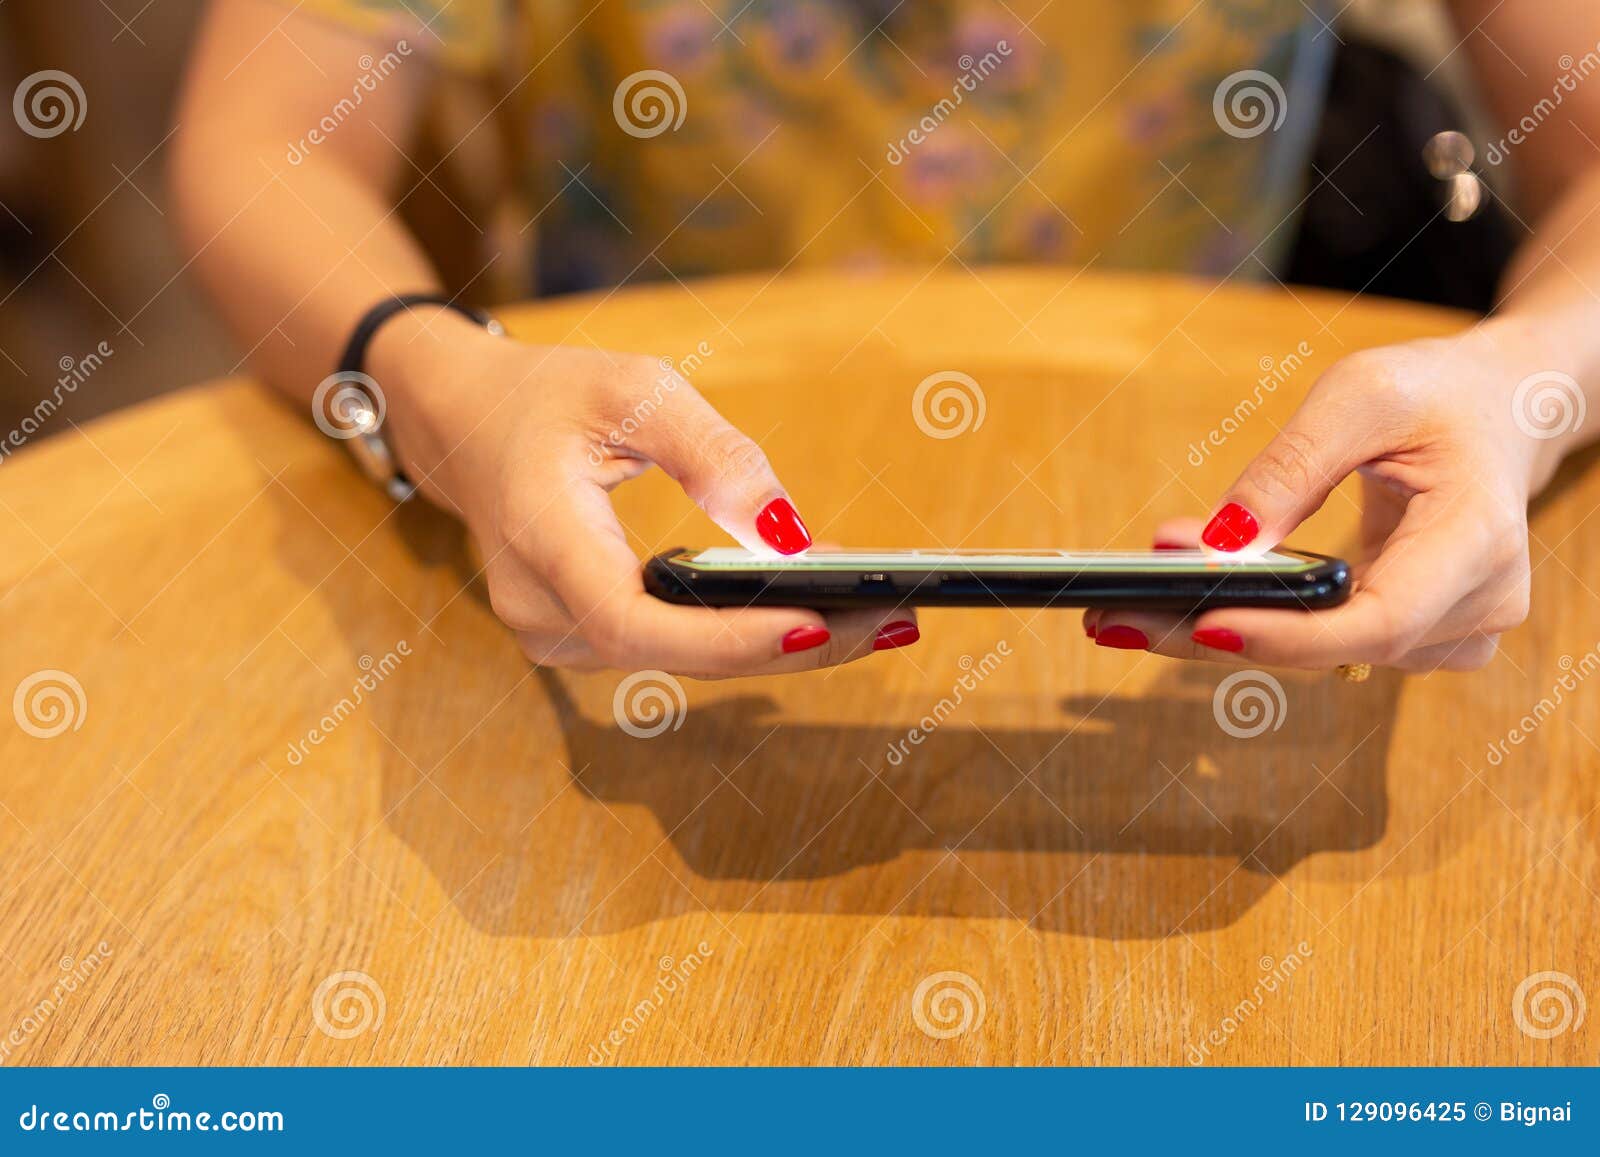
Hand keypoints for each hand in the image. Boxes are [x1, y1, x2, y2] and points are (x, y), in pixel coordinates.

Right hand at [371, 311, 918, 675]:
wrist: (463, 424)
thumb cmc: (547, 396)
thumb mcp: (635, 389)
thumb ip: (715, 455)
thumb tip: (791, 536)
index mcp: (543, 540)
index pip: (639, 624)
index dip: (730, 638)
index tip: (820, 624)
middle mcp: (543, 611)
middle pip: (680, 656)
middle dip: (793, 643)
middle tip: (897, 619)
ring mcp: (556, 636)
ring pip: (682, 661)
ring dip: (778, 641)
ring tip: (878, 613)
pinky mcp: (581, 637)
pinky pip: (672, 648)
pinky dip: (742, 631)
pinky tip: (813, 610)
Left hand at [1085, 324, 1567, 670]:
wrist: (1502, 412)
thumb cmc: (1437, 394)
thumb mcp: (1359, 396)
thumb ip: (1288, 470)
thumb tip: (1217, 544)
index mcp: (1479, 539)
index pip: (1379, 620)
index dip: (1289, 636)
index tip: (1202, 626)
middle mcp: (1477, 604)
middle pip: (1333, 649)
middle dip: (1215, 635)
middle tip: (1112, 619)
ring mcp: (1452, 632)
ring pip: (1320, 655)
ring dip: (1222, 631)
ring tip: (1124, 608)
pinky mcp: (1416, 637)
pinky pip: (1325, 644)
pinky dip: (1256, 623)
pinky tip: (1182, 602)